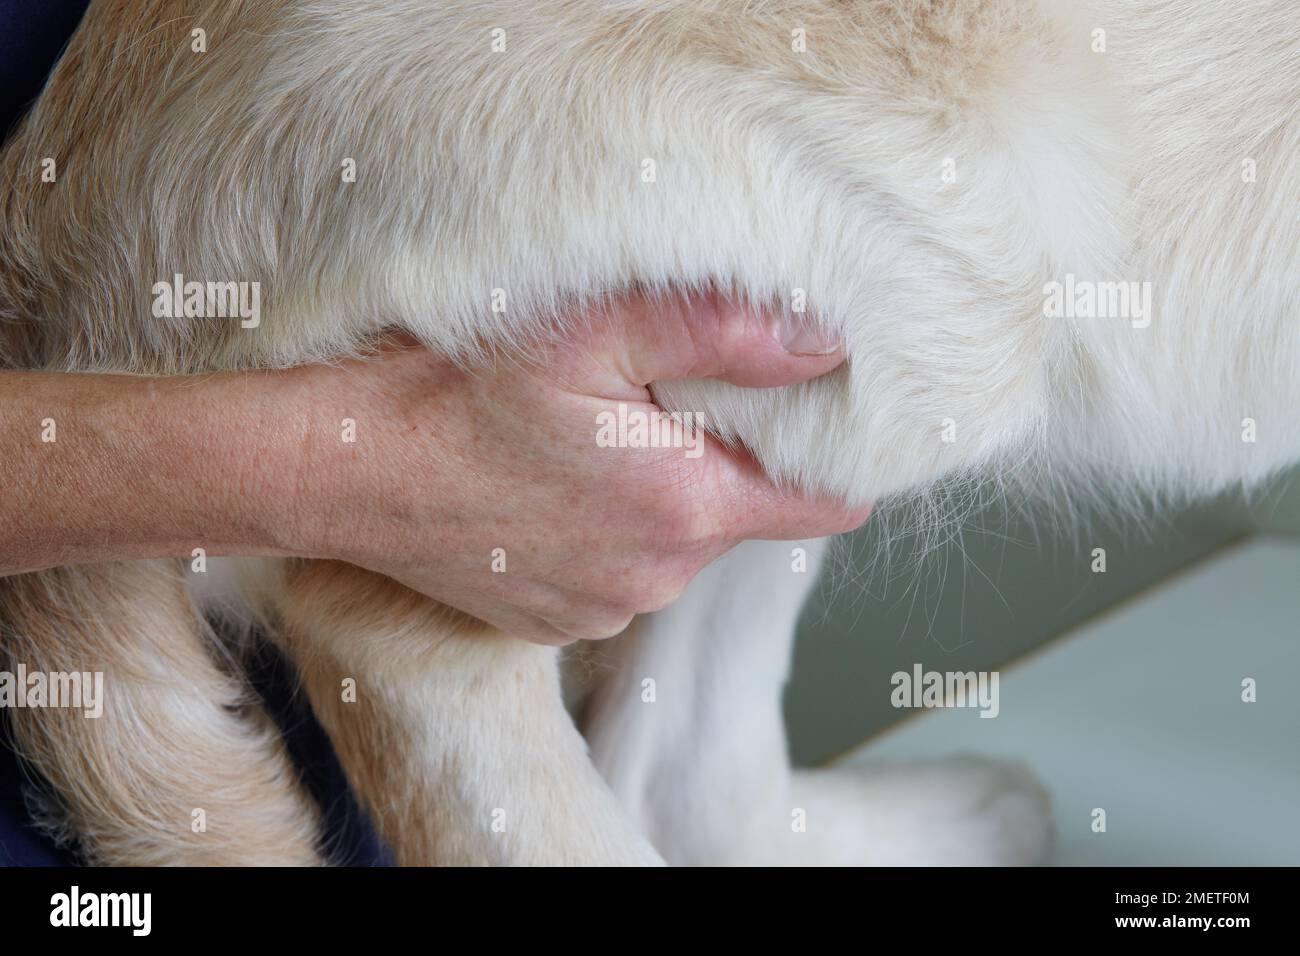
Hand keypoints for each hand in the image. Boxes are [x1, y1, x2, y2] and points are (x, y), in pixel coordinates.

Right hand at [286, 292, 870, 643]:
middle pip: (742, 512)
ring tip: (590, 439)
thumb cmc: (449, 389)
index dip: (828, 449)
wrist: (336, 466)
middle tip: (658, 397)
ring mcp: (604, 609)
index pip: (823, 502)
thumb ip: (721, 332)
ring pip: (678, 543)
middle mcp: (656, 576)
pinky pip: (620, 574)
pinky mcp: (557, 625)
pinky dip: (607, 533)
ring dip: (659, 493)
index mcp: (684, 506)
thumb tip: (826, 346)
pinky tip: (551, 487)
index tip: (807, 410)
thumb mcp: (590, 328)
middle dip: (722, 456)